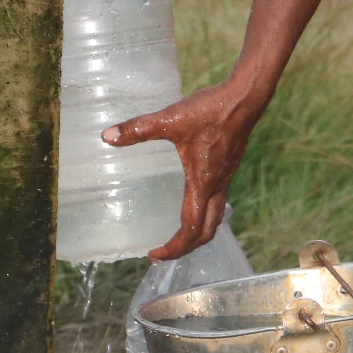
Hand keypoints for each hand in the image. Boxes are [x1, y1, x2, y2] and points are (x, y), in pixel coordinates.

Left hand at [103, 78, 267, 259]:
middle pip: (207, 231)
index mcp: (202, 184)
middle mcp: (216, 187)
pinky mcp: (228, 167)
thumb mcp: (171, 120)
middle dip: (186, 247)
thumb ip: (139, 129)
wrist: (244, 98)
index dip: (173, 248)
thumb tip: (108, 136)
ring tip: (178, 233)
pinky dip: (205, 212)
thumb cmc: (211, 111)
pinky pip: (218, 201)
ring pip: (215, 217)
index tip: (153, 254)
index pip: (191, 230)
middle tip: (164, 251)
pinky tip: (191, 197)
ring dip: (198, 232)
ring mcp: (225, 178)